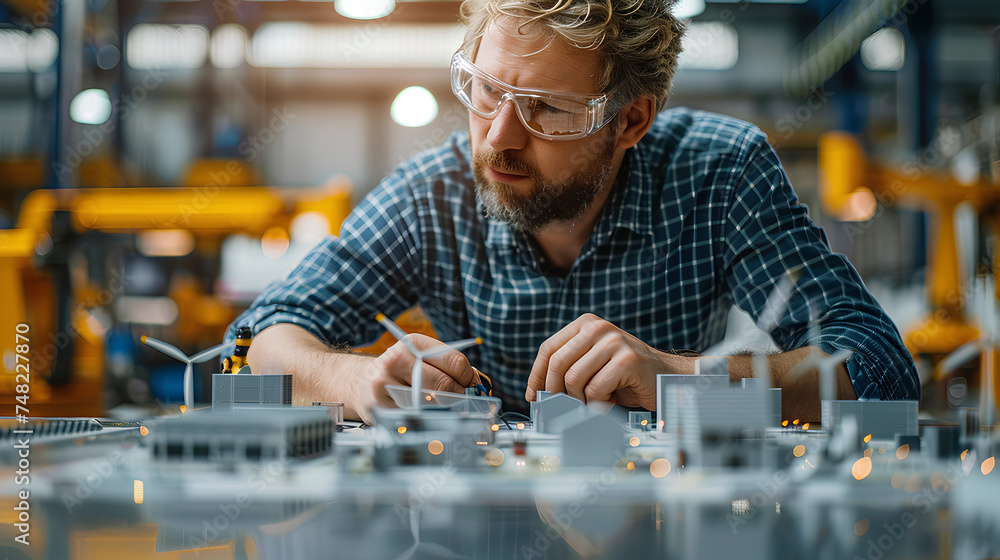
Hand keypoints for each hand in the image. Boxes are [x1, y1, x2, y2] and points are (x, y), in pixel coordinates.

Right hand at [352, 334, 475, 423]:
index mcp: (413, 343)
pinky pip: (415, 417)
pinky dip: (426, 419)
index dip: (469, 378)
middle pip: (444, 385)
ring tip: (443, 409)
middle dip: (459, 397)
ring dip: (445, 410)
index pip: (455, 362)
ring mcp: (386, 384)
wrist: (361, 382)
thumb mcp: (422, 359)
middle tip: (462, 403)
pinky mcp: (380, 406)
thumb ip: (450, 368)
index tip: (471, 387)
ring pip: (432, 404)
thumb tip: (478, 387)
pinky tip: (424, 415)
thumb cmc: (401, 371)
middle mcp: (398, 359)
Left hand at [525, 314, 674, 409]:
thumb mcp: (592, 363)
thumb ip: (568, 368)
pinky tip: (611, 400)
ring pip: (574, 378)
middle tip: (563, 406)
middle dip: (556, 391)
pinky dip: (599, 403)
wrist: (664, 376)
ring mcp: (614, 341)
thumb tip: (538, 392)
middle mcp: (598, 327)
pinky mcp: (627, 360)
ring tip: (595, 400)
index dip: (537, 375)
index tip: (533, 395)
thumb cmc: (624, 374)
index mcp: (585, 324)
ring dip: (581, 398)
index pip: (548, 348)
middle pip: (558, 363)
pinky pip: (596, 389)